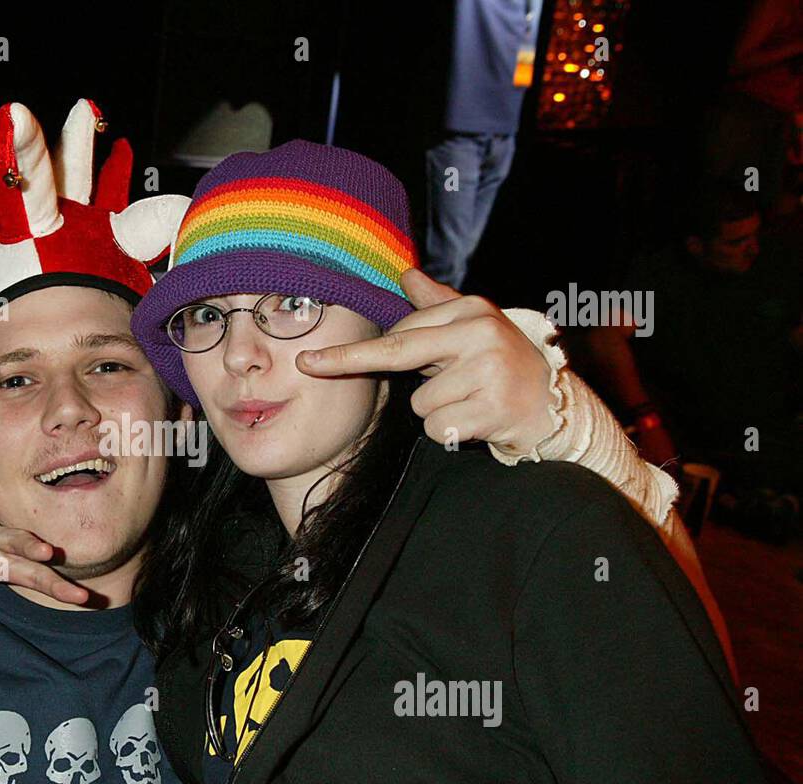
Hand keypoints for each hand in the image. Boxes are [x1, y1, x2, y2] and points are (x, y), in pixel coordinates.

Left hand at [296, 268, 556, 453]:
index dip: (356, 350)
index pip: (402, 330)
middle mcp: (481, 335)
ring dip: (437, 411)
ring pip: (421, 404)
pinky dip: (450, 433)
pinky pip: (438, 428)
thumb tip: (406, 273)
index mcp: (470, 311)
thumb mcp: (473, 328)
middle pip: (398, 353)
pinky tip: (476, 421)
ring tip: (469, 402)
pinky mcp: (494, 408)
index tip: (313, 358)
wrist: (553, 405)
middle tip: (307, 366)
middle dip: (348, 361)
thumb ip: (437, 304)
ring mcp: (489, 371)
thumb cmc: (502, 365)